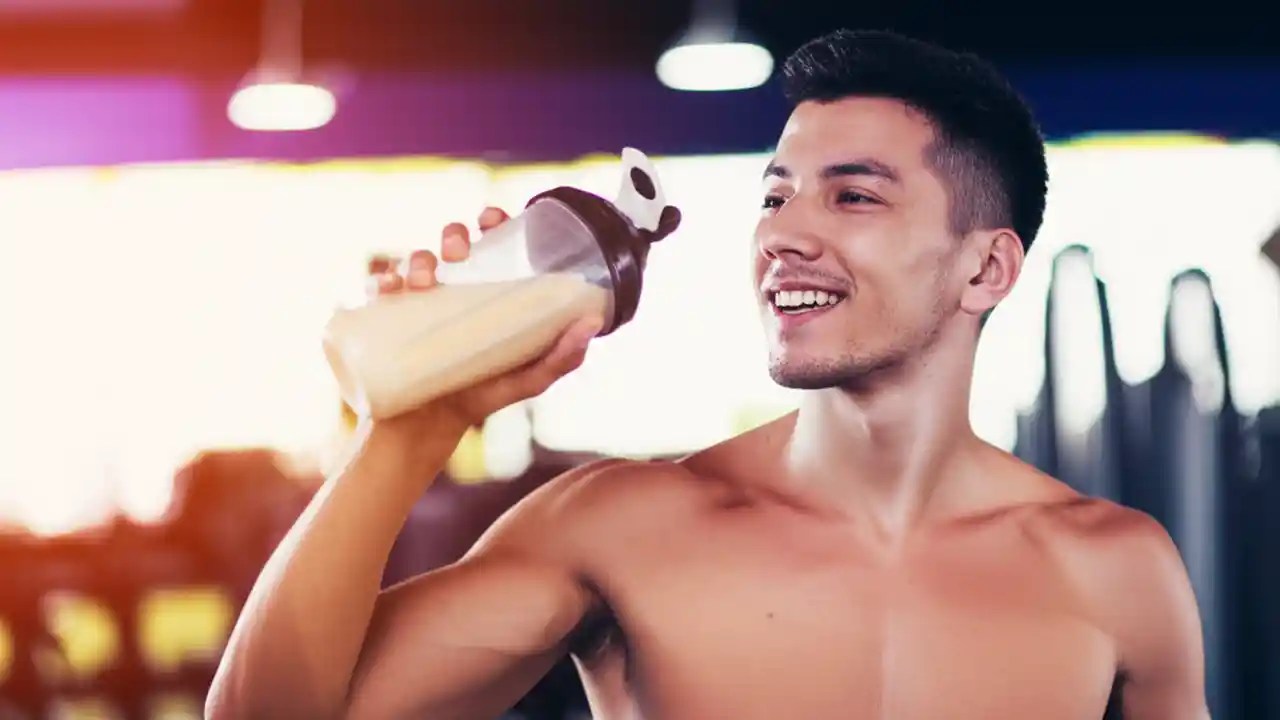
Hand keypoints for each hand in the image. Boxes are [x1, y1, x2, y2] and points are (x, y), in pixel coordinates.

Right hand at [365, 207, 601, 440]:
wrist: (431, 429)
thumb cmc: (482, 395)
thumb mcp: (528, 379)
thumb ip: (561, 357)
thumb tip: (593, 323)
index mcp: (486, 291)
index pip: (489, 244)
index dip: (491, 222)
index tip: (494, 219)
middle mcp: (451, 289)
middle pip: (450, 244)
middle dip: (454, 235)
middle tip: (460, 251)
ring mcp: (417, 302)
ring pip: (413, 260)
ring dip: (418, 259)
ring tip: (425, 281)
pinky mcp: (386, 320)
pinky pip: (377, 290)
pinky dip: (381, 282)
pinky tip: (390, 289)